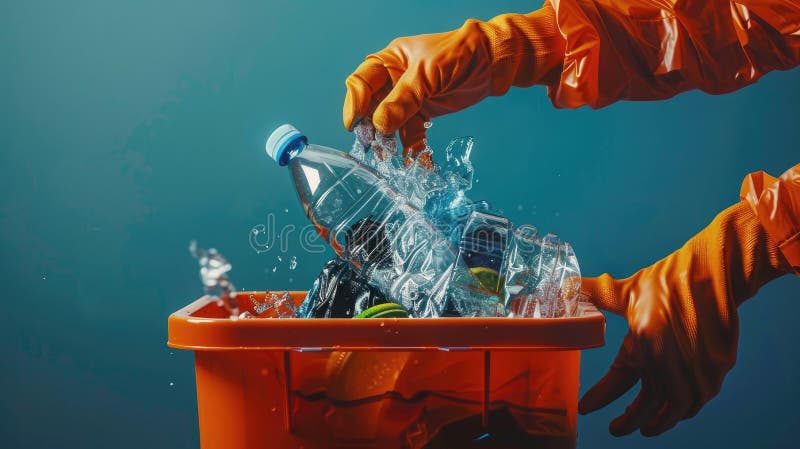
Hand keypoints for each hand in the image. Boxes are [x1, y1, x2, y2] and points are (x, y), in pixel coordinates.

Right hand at [343, 20, 492, 157]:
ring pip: (389, 125)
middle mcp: (393, 82)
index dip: (354, 104)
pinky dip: (412, 148)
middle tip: (372, 146)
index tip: (354, 125)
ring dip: (388, 142)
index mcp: (388, 62)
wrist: (490, 62)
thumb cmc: (457, 54)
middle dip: (370, 128)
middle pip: (371, 108)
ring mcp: (407, 99)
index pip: (361, 83)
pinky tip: (416, 162)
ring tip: (390, 158)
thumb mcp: (427, 73)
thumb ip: (403, 99)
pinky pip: (411, 134)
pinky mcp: (423, 114)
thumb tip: (379, 125)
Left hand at [578, 201, 790, 435]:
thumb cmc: (667, 280)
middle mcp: (670, 358)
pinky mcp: (717, 366)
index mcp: (644, 341)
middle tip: (616, 429)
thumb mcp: (625, 288)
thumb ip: (593, 292)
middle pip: (650, 405)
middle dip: (631, 421)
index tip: (584, 408)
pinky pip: (699, 398)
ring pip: (677, 408)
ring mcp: (697, 365)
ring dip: (660, 421)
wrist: (714, 272)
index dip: (600, 397)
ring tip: (645, 427)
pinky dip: (684, 409)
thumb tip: (563, 286)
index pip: (618, 380)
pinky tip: (673, 410)